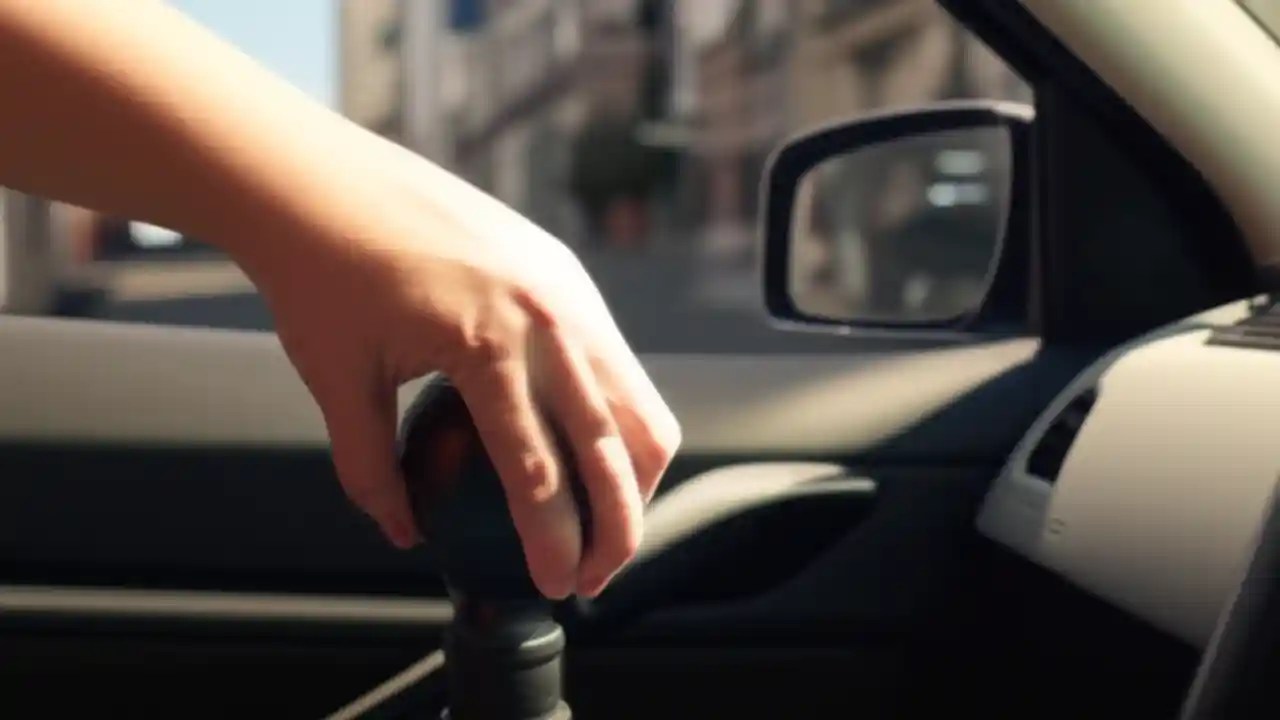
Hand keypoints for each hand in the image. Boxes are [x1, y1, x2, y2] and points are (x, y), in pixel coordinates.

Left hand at [237, 134, 680, 599]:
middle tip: (594, 577)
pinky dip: (618, 420)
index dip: (555, 542)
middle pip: (619, 446)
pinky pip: (618, 363)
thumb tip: (404, 532)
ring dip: (633, 475)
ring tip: (606, 523)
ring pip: (639, 403)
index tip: (556, 587)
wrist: (323, 180)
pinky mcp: (569, 274)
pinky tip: (589, 450)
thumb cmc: (322, 274)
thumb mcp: (340, 382)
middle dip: (619, 526)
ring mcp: (568, 290)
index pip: (541, 472)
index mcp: (490, 345)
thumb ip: (372, 468)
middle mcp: (549, 316)